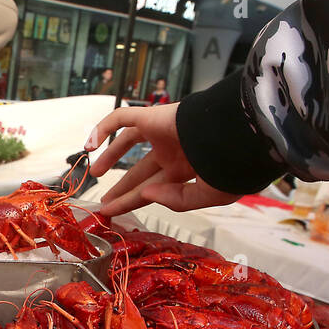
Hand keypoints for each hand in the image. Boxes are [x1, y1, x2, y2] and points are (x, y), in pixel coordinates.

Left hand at [83, 103, 238, 215]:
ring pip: (127, 142)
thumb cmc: (231, 167)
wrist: (238, 134)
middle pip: (139, 171)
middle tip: (104, 202)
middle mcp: (173, 151)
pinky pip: (121, 117)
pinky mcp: (153, 115)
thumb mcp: (208, 197)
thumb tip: (146, 194)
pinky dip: (103, 126)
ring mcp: (162, 132)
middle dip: (122, 187)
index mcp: (187, 171)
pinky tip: (90, 144)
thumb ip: (177, 201)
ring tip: (95, 172)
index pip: (153, 188)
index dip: (132, 201)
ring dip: (110, 156)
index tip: (113, 213)